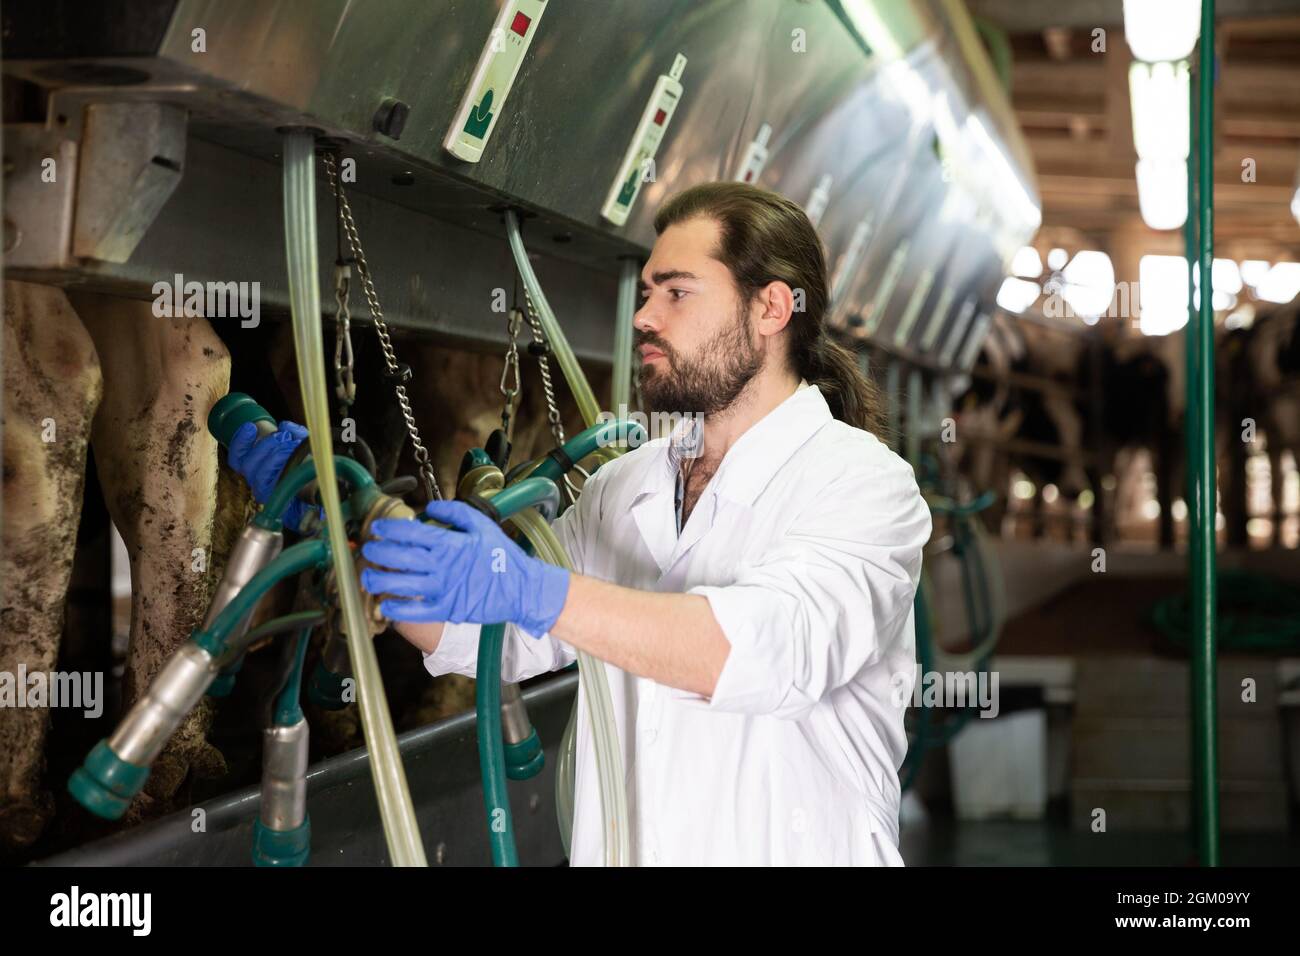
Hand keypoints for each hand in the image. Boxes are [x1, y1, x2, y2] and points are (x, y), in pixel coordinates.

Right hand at [228, 420, 309, 529]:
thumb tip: (285, 426)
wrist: (320, 486)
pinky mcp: (274, 500)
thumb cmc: (308, 463)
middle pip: (247, 464)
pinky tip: (292, 464)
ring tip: (291, 448)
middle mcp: (256, 477)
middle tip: (282, 436)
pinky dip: (280, 473)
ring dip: (274, 458)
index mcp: (256, 464)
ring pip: (258, 475)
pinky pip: (269, 488)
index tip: (251, 427)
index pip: (237, 457)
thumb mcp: (304, 444)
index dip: (240, 442)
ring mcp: (264, 490)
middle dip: (264, 446)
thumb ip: (295, 433)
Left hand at [359, 500, 569, 636]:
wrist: (522, 587)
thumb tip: (430, 507)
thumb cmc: (503, 556)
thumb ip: (456, 512)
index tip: (377, 528)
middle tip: (368, 549)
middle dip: (378, 552)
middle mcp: (443, 566)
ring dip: (380, 580)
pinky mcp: (448, 610)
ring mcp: (444, 589)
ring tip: (367, 577)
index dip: (390, 529)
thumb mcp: (483, 525)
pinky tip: (386, 605)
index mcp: (450, 543)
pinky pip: (417, 611)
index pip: (412, 532)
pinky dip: (398, 609)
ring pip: (402, 584)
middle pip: (401, 557)